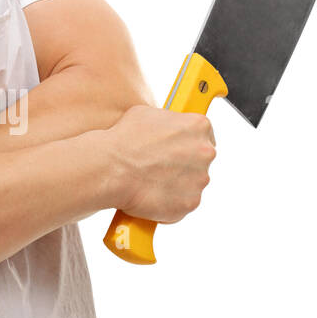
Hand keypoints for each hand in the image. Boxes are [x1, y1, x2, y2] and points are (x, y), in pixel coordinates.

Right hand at [102, 104, 216, 223]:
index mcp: (199, 126)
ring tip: (151, 182)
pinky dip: (170, 202)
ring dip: (177, 184)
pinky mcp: (190, 203)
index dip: (189, 143)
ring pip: (192, 183)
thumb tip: (168, 129)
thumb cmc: (123, 140)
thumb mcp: (147, 114)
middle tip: (160, 167)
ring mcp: (200, 179)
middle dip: (184, 164)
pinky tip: (151, 195)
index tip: (179, 148)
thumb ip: (169, 121)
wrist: (110, 169)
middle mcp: (205, 152)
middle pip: (201, 160)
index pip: (205, 135)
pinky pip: (183, 203)